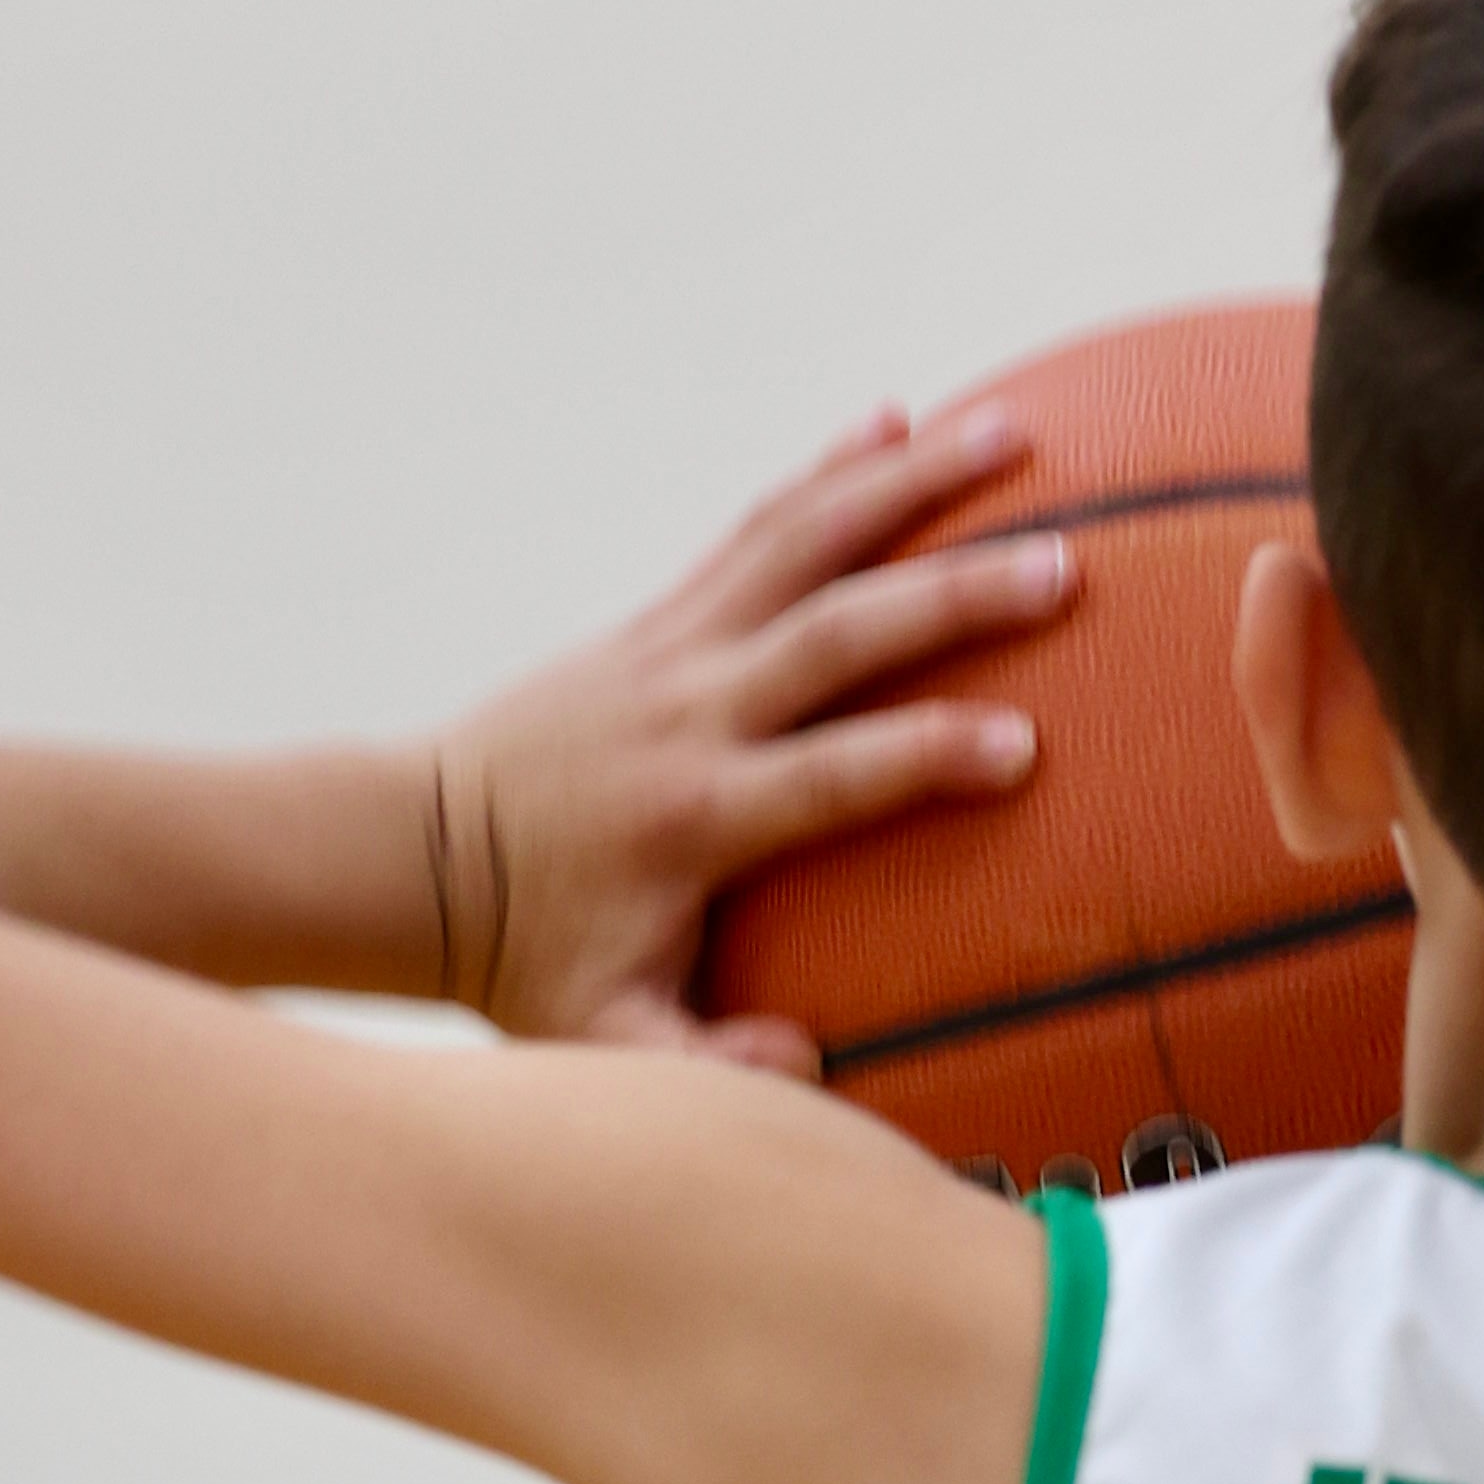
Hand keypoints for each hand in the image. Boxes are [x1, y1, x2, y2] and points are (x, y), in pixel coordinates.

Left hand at [426, 398, 1072, 1065]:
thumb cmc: (530, 956)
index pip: (832, 775)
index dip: (925, 756)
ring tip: (1015, 433)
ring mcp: (675, 648)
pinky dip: (829, 471)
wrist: (418, 854)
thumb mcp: (605, 1039)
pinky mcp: (664, 616)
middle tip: (1064, 567)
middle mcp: (692, 711)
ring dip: (909, 483)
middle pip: (836, 632)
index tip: (1024, 746)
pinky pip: (757, 529)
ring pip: (803, 543)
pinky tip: (897, 419)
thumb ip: (709, 1064)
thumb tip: (811, 1065)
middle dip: (953, 594)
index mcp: (696, 815)